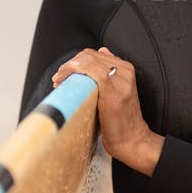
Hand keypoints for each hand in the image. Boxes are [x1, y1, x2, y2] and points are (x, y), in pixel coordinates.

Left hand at [51, 46, 163, 174]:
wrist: (132, 140)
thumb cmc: (122, 120)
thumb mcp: (117, 92)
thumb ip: (109, 73)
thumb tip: (100, 53)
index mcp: (126, 68)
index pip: (94, 54)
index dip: (75, 61)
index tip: (64, 73)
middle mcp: (125, 70)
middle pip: (89, 56)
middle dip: (69, 64)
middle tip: (58, 78)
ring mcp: (120, 80)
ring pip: (88, 61)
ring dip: (68, 68)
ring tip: (59, 81)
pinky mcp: (113, 90)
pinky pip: (91, 71)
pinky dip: (74, 72)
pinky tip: (65, 82)